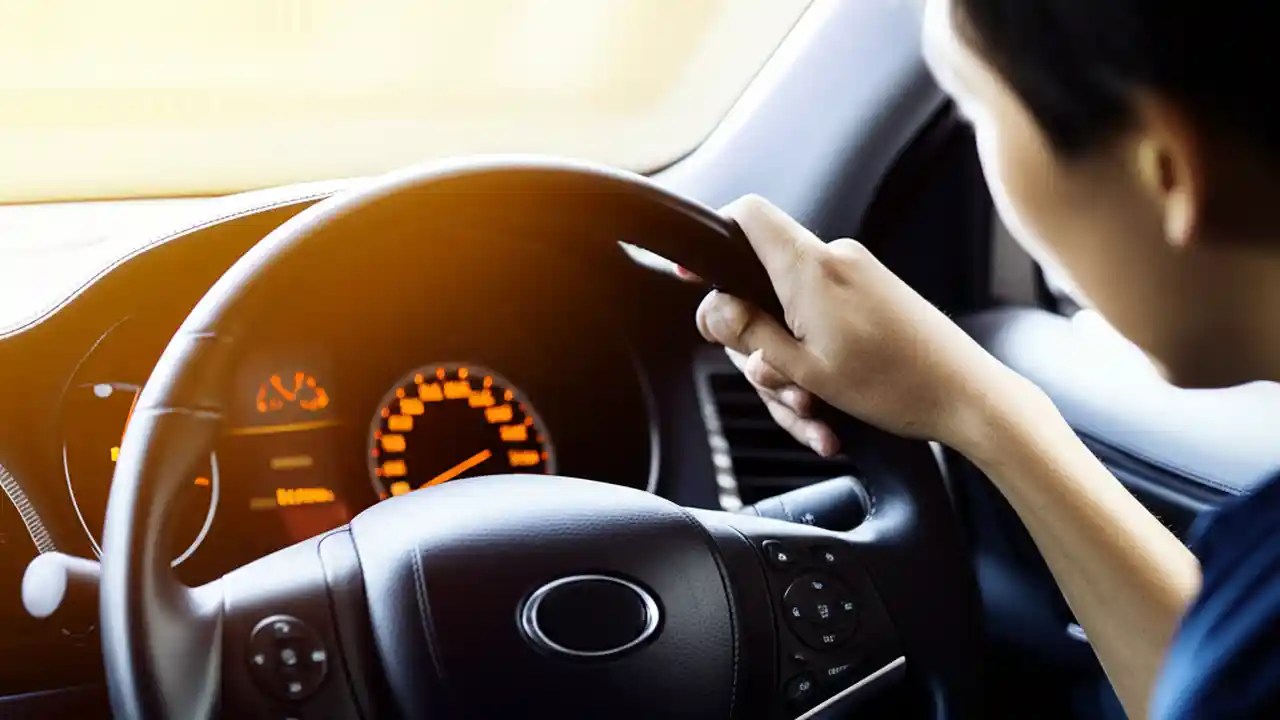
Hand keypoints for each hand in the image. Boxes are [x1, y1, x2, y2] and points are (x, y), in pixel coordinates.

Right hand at [696, 195, 1024, 455]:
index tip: (694, 274)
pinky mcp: (874, 298)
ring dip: (793, 374)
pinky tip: (830, 415)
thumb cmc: (895, 385)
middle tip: (779, 387)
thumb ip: (748, 334)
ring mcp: (857, 278)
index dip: (713, 238)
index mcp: (809, 269)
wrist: (968, 397)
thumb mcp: (803, 370)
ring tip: (815, 414)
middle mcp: (833, 261)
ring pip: (792, 320)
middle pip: (761, 288)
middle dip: (760, 348)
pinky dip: (819, 370)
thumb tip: (712, 309)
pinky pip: (824, 327)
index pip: (747, 215)